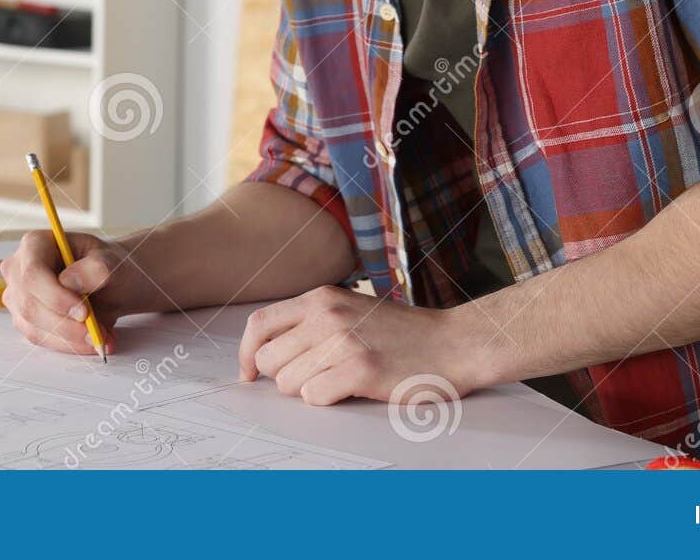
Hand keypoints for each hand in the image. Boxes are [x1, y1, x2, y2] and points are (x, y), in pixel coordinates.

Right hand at [0, 231, 136, 355]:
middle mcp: (18, 269)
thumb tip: (70, 281)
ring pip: (34, 326)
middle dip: (65, 324)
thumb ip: (96, 268)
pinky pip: (40, 339)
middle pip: (30, 304)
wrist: (110, 285)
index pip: (33, 274)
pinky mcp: (24, 319)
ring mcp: (18, 296)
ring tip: (101, 336)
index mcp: (35, 244)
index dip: (55, 297)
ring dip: (70, 338)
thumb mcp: (111, 261)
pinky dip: (68, 345)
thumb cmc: (107, 267)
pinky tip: (91, 341)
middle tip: (96, 332)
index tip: (84, 313)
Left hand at [237, 285, 483, 404]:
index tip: (249, 374)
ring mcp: (343, 342)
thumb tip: (263, 354)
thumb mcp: (350, 310)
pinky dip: (328, 401)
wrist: (453, 343)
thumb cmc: (402, 334)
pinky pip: (314, 398)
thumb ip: (311, 322)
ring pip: (288, 383)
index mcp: (321, 298)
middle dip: (285, 377)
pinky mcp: (360, 369)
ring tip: (341, 380)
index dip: (246, 354)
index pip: (258, 324)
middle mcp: (326, 315)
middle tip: (316, 378)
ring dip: (309, 390)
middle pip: (268, 360)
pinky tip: (352, 389)